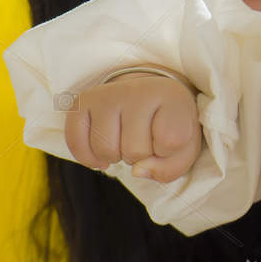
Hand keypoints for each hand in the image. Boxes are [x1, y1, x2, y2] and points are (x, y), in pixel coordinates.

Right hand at [63, 72, 200, 182]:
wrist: (146, 97)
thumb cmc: (168, 126)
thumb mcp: (184, 148)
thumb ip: (171, 167)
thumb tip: (136, 171)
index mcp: (171, 96)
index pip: (170, 141)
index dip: (168, 153)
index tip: (169, 140)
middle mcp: (137, 90)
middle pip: (135, 151)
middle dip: (140, 157)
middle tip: (143, 140)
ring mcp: (106, 95)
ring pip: (106, 150)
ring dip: (116, 157)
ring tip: (124, 141)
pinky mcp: (81, 102)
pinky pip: (76, 144)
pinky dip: (89, 159)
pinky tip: (103, 155)